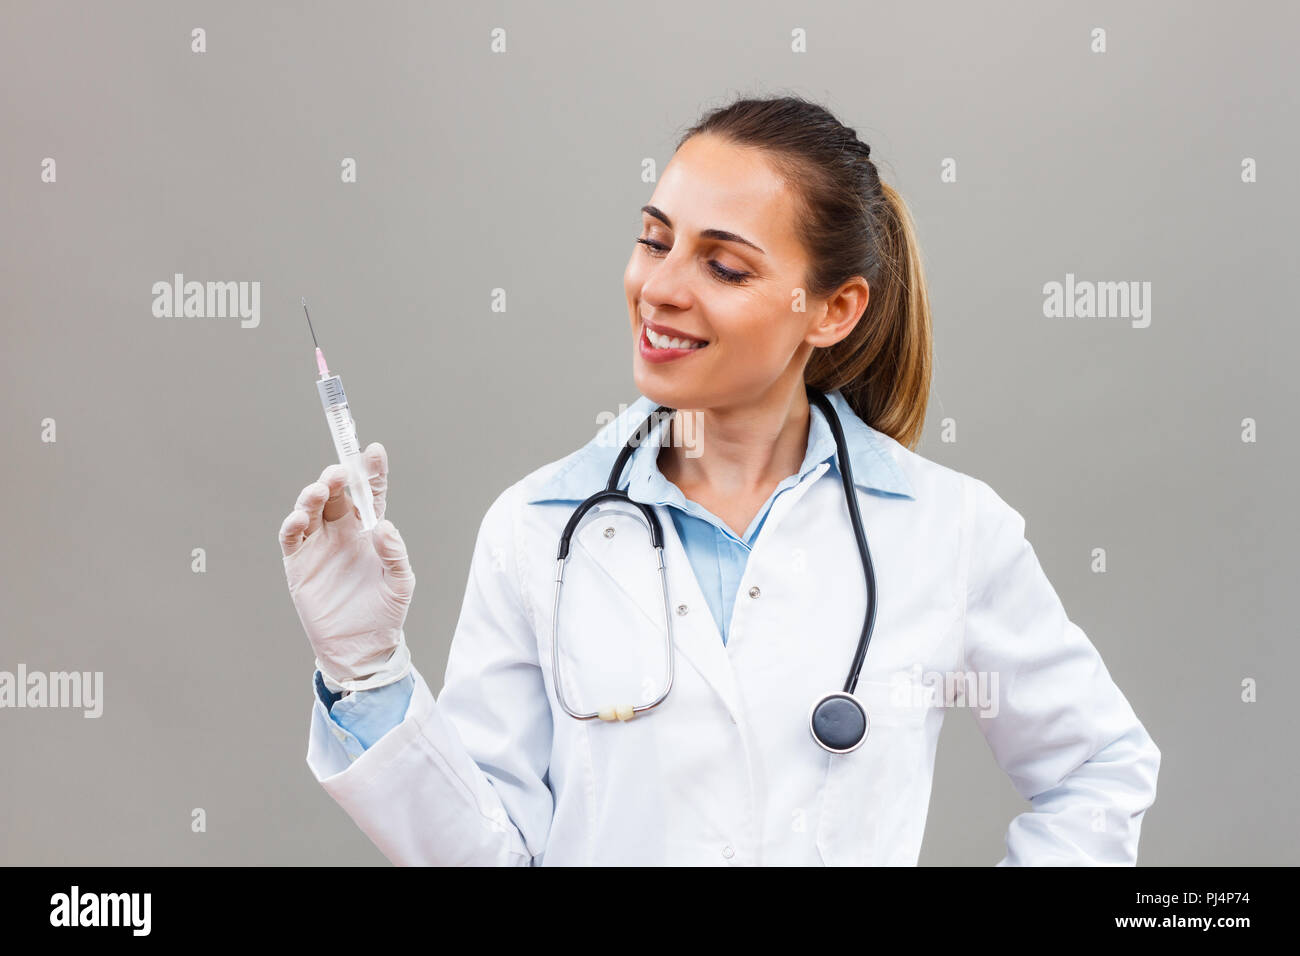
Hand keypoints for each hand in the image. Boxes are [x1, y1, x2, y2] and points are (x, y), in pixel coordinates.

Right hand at [278, 443, 414, 689]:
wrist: (361, 646)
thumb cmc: (384, 611)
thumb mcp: (400, 582)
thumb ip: (395, 553)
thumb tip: (384, 526)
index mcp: (369, 529)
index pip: (369, 493)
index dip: (370, 472)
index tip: (373, 451)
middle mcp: (342, 531)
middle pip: (336, 494)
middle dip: (337, 478)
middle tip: (340, 471)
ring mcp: (319, 545)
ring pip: (311, 509)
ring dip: (314, 495)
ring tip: (321, 489)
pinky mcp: (299, 564)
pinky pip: (292, 538)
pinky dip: (293, 524)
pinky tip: (300, 518)